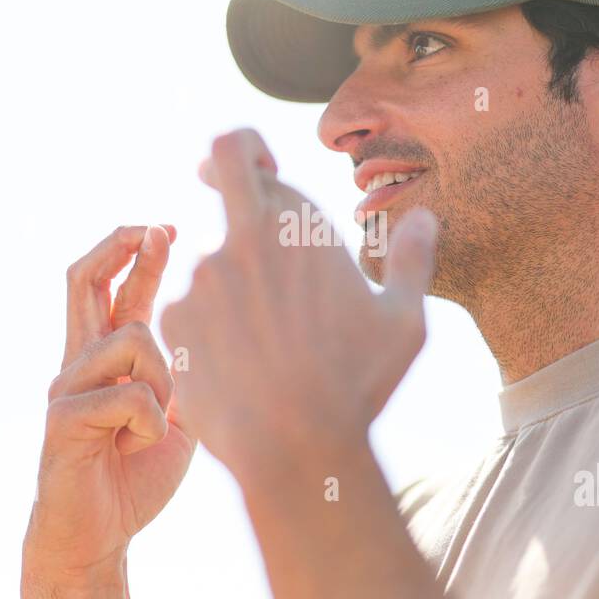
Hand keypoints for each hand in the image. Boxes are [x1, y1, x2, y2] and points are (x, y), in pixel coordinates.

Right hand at [23, 224, 194, 587]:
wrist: (98, 539)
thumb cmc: (136, 479)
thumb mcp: (176, 417)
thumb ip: (182, 376)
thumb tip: (209, 329)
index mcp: (107, 361)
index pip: (118, 290)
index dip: (139, 254)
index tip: (165, 227)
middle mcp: (79, 362)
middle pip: (83, 277)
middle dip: (120, 244)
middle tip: (153, 227)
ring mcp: (65, 386)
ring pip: (133, 340)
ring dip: (165, 382)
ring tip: (154, 427)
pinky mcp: (61, 418)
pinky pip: (129, 397)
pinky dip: (150, 425)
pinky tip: (134, 450)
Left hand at [159, 130, 436, 489]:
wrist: (295, 447)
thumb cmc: (356, 384)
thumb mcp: (403, 322)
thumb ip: (412, 260)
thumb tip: (424, 219)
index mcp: (298, 223)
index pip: (243, 151)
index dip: (248, 155)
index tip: (258, 172)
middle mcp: (243, 236)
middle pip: (216, 169)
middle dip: (216, 169)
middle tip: (215, 182)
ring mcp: (201, 276)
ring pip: (204, 254)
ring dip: (226, 276)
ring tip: (260, 337)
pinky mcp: (174, 319)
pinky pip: (186, 308)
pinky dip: (206, 326)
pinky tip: (236, 365)